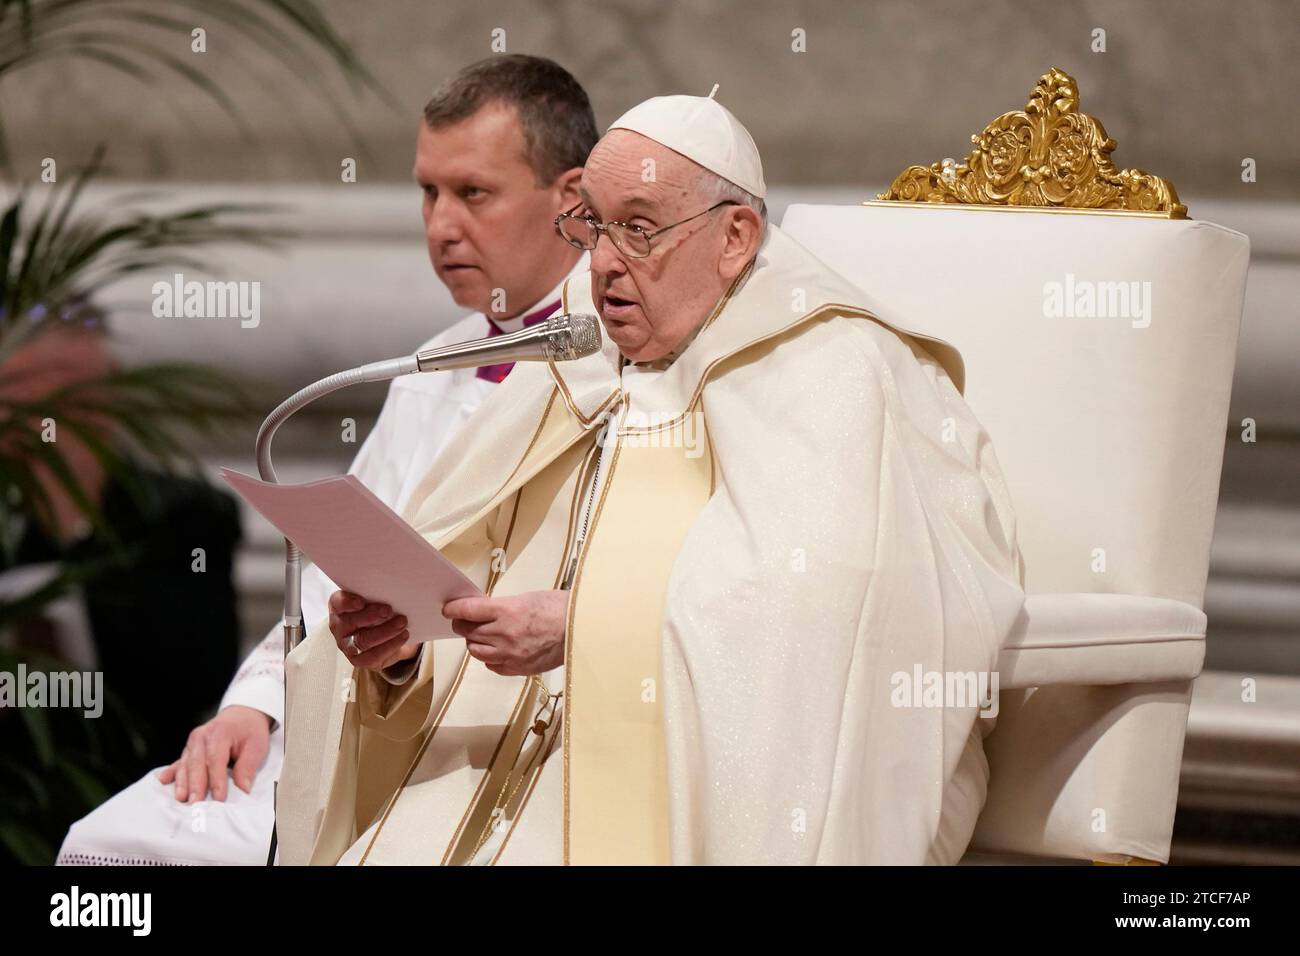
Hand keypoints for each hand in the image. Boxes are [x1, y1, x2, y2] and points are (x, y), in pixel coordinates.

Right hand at [157, 705, 270, 802]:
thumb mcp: (257, 745)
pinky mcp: (188, 749)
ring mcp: (192, 743)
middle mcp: (201, 737)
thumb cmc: (249, 731)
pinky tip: (162, 780)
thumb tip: (243, 789)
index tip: (219, 798)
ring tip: (181, 798)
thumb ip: (248, 766)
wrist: (240, 715)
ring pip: (185, 765)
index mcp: (220, 733)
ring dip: (182, 782)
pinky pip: (178, 762)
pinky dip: (171, 772)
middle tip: (196, 804)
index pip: (216, 759)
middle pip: (197, 763)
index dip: (217, 780)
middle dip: (196, 785)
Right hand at [328, 589, 417, 669]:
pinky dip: (391, 645)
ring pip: (363, 640)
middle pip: (351, 622)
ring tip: (402, 623)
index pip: (338, 602)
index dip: (348, 602)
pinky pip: (373, 656)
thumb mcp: (377, 598)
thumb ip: (378, 594)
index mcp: (339, 606)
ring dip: (385, 631)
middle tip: (389, 610)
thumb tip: (394, 590)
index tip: (361, 602)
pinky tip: (403, 636)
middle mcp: (339, 626)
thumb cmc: (378, 609)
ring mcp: (346, 645)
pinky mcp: (358, 660)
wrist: (388, 632)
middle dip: (371, 616)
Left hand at [443, 590, 568, 676]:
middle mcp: (504, 634)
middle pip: (468, 631)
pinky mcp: (517, 669)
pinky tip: (497, 650)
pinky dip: (489, 658)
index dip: (454, 609)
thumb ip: (502, 607)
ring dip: (475, 642)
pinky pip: (491, 665)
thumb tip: (482, 612)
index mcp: (507, 611)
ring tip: (482, 636)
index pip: (468, 611)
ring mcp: (510, 654)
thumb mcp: (526, 599)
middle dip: (464, 625)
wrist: (580, 629)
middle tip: (465, 621)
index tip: (448, 609)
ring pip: (476, 650)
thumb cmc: (558, 609)